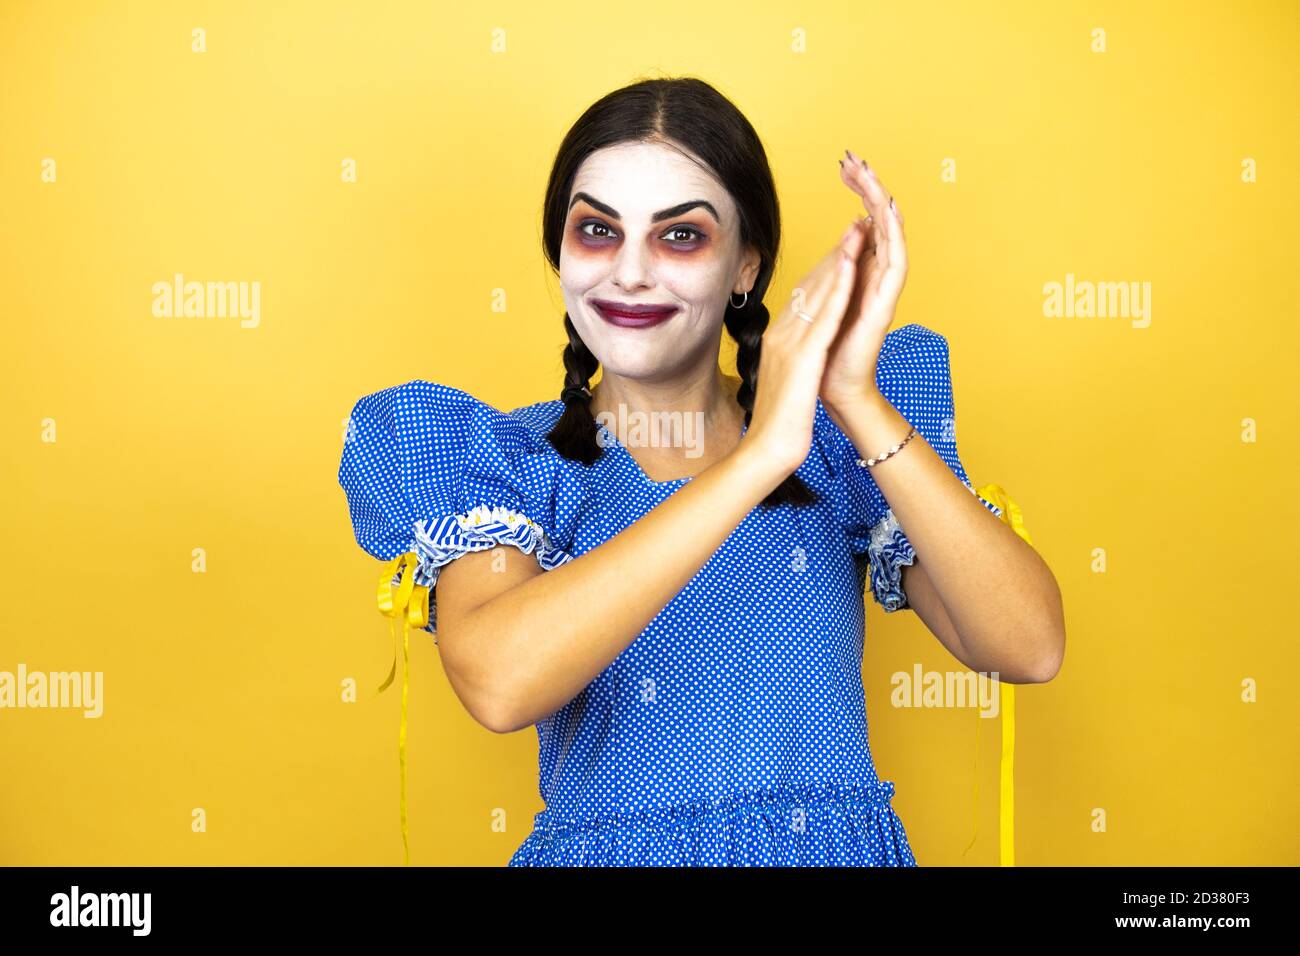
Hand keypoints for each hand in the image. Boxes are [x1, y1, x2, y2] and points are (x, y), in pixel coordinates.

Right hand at [741, 219, 868, 477]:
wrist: (765, 451)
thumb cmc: (777, 424)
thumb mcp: (786, 382)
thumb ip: (791, 361)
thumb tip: (798, 355)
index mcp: (777, 340)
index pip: (804, 296)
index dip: (826, 269)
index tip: (843, 248)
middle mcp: (780, 333)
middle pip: (810, 286)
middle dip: (835, 254)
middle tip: (855, 225)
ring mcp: (789, 342)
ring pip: (818, 291)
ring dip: (840, 258)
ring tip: (858, 230)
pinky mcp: (803, 355)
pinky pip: (824, 314)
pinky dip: (839, 286)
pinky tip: (852, 264)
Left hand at [820, 149, 908, 430]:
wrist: (835, 390)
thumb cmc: (827, 353)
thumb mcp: (822, 303)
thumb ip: (831, 275)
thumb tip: (838, 244)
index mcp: (861, 274)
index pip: (863, 221)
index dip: (857, 192)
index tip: (844, 164)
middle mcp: (876, 278)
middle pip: (878, 222)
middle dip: (868, 187)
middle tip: (855, 159)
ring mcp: (884, 292)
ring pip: (889, 237)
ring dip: (880, 205)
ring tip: (871, 176)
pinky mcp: (885, 308)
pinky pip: (889, 268)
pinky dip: (886, 242)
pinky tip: (878, 219)